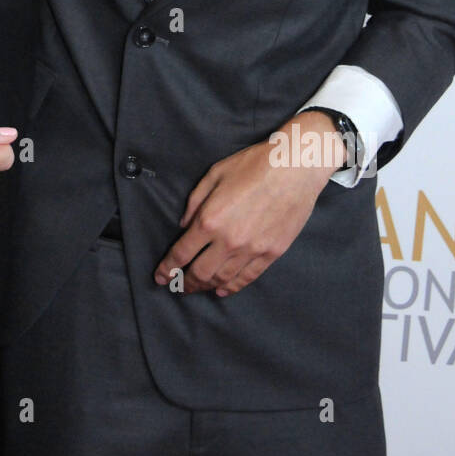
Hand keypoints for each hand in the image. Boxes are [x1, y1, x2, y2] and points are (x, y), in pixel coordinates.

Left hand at [154, 112, 344, 297]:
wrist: (295, 167)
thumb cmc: (254, 165)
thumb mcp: (215, 174)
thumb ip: (195, 201)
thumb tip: (184, 224)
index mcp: (210, 220)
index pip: (181, 253)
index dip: (167, 269)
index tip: (159, 277)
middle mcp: (229, 240)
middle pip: (200, 273)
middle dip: (184, 283)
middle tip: (177, 286)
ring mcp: (252, 250)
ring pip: (223, 279)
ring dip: (206, 287)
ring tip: (197, 288)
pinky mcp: (272, 253)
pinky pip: (248, 277)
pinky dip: (232, 287)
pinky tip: (222, 290)